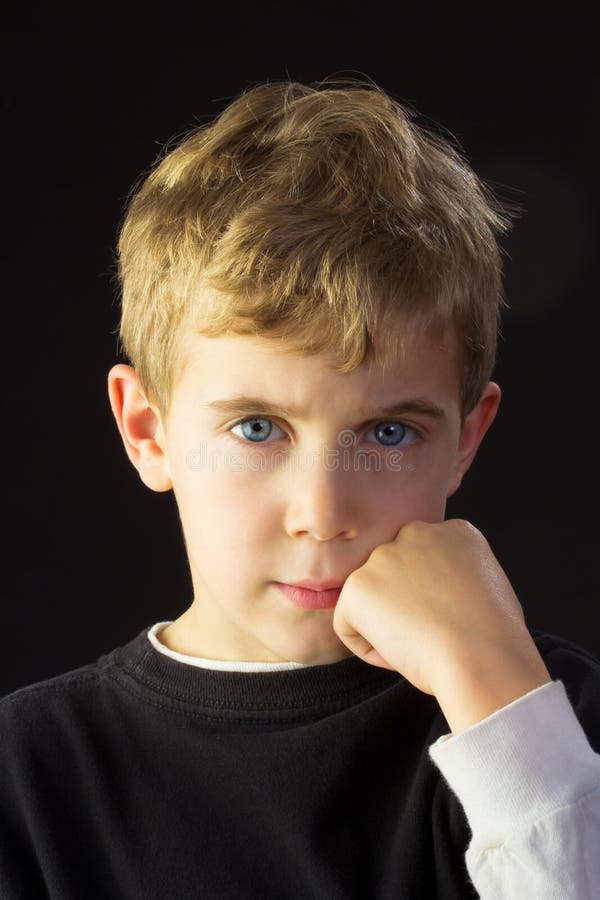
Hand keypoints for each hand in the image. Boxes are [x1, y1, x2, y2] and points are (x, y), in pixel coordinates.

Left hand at [333, 519, 551, 732]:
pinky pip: (347, 624)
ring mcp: (383, 556)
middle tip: (431, 634)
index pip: (426, 561)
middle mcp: (416, 533)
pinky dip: (367, 648)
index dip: (435, 599)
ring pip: (372, 599)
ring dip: (387, 626)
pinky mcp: (357, 585)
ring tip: (419, 644)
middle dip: (404, 605)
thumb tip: (439, 593)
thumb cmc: (495, 638)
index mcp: (454, 531)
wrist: (482, 657)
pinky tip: (398, 654)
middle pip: (395, 575)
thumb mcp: (489, 586)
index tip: (451, 621)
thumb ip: (459, 576)